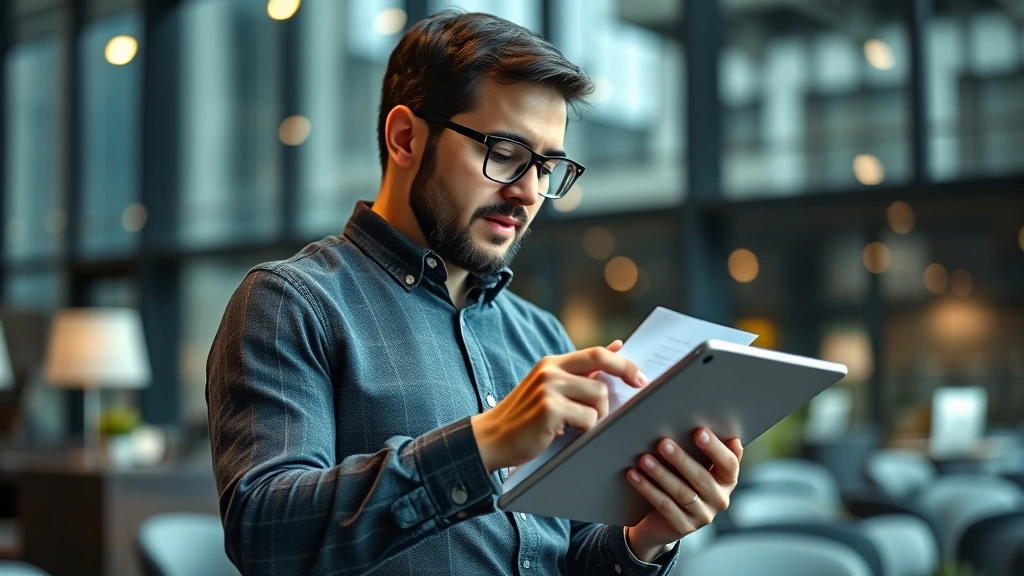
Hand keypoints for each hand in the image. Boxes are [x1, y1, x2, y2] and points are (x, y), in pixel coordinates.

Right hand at [471, 341, 646, 473]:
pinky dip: (586, 430)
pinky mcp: (549, 409)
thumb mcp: (550, 389)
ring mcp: (549, 388)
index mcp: (552, 363)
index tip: (641, 376)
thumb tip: (616, 346)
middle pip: (602, 366)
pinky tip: (569, 434)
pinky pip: (588, 418)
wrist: (491, 438)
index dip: (623, 362)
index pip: (596, 353)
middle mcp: (550, 371)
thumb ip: (580, 372)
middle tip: (639, 389)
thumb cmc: (525, 418)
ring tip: (581, 425)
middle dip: (625, 377)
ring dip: (599, 415)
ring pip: (599, 396)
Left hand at [625, 429, 742, 561]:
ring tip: (644, 458)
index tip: (699, 431)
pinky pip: (664, 506)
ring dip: (661, 474)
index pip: (729, 464)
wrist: (662, 520)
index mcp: (727, 480)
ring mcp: (702, 516)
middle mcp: (719, 500)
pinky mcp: (682, 527)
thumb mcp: (692, 463)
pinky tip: (634, 474)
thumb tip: (696, 416)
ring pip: (682, 493)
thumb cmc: (679, 479)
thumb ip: (700, 446)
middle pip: (702, 478)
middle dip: (681, 459)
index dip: (715, 448)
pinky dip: (648, 489)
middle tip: (662, 443)